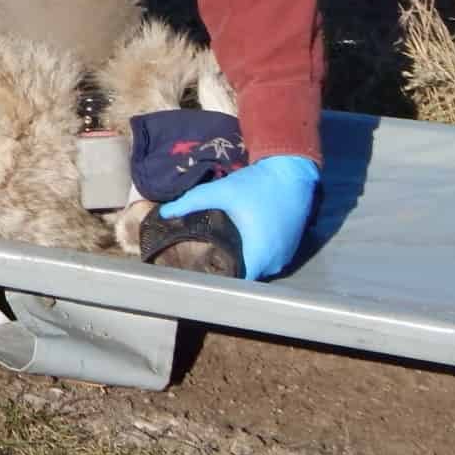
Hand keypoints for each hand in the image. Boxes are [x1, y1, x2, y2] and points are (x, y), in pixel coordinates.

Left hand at [159, 155, 318, 280]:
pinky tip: (238, 243)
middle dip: (225, 269)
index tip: (198, 269)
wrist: (292, 172)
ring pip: (257, 267)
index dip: (216, 278)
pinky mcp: (290, 248)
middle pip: (245, 276)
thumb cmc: (256, 185)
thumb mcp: (220, 192)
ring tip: (218, 252)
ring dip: (241, 261)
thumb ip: (190, 203)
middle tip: (202, 259)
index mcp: (259, 255)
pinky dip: (253, 253)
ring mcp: (285, 256)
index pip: (236, 282)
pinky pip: (267, 259)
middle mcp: (275, 263)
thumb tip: (163, 213)